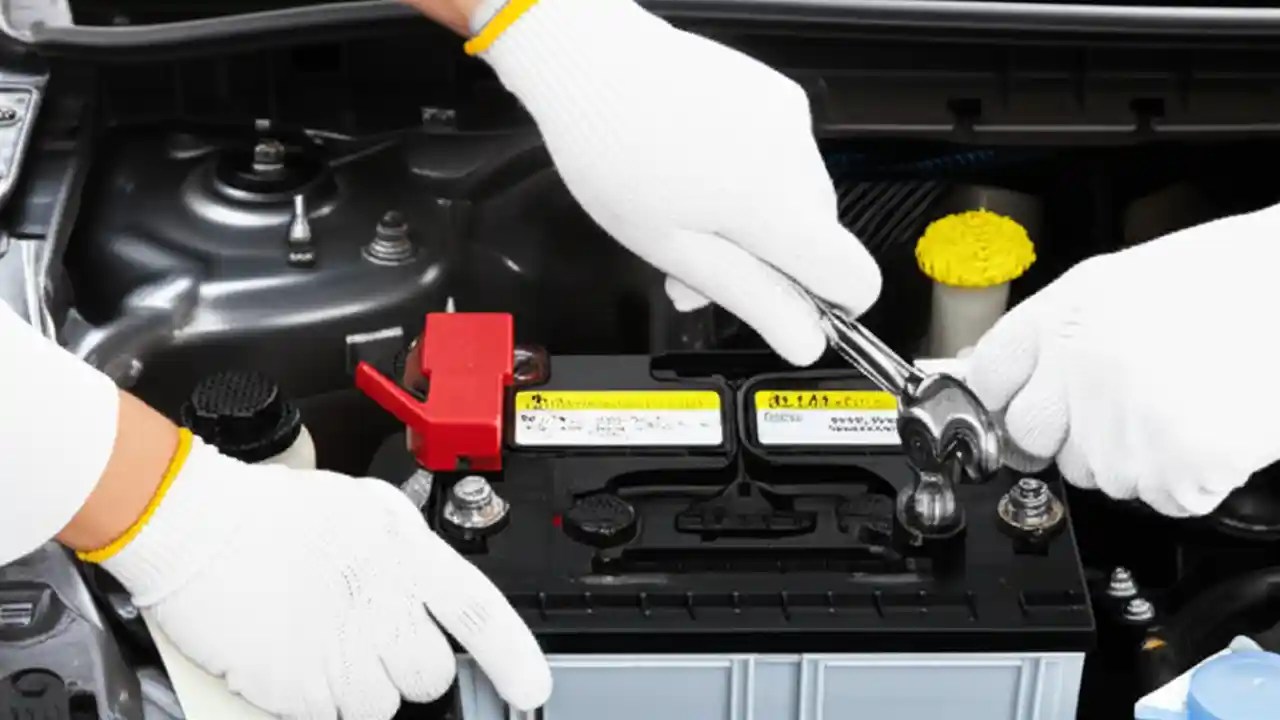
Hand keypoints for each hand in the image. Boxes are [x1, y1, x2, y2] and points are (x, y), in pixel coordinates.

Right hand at [101, 436, 549, 719]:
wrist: (193, 521)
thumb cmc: (264, 509)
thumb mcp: (359, 512)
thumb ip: (399, 557)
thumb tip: (418, 592)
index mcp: (407, 552)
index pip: (481, 614)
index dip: (513, 657)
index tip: (532, 688)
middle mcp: (385, 602)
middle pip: (429, 675)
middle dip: (404, 672)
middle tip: (366, 648)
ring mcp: (345, 649)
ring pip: (380, 706)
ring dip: (354, 691)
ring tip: (318, 650)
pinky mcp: (302, 687)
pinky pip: (329, 718)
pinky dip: (312, 704)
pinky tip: (290, 666)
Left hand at [462, 0, 880, 365]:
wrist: (592, 61)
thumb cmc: (614, 151)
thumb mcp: (675, 249)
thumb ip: (750, 297)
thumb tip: (804, 341)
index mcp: (776, 204)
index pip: (855, 279)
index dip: (830, 308)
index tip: (789, 311)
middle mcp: (796, 156)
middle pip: (819, 239)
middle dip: (766, 263)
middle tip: (694, 266)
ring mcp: (790, 119)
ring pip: (797, 198)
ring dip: (754, 220)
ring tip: (685, 212)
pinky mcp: (775, 94)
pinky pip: (783, 156)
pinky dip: (750, 174)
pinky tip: (697, 167)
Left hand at [967, 202, 1279, 516]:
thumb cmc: (1234, 283)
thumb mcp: (1123, 285)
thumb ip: (1061, 336)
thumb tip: (1007, 374)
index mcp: (1064, 314)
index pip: (988, 378)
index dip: (1004, 401)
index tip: (1018, 410)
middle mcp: (1080, 367)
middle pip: (1034, 438)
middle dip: (1071, 435)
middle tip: (1130, 406)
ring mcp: (1121, 421)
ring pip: (1098, 475)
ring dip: (1138, 459)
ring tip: (1188, 406)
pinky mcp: (1173, 466)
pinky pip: (1163, 499)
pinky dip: (1192, 483)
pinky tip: (1216, 432)